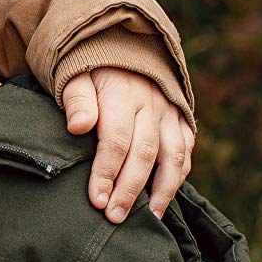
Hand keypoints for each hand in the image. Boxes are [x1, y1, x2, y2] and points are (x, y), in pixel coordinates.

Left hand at [60, 68, 194, 221]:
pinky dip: (179, 176)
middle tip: (115, 217)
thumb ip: (76, 100)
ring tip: (149, 218)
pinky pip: (186, 150)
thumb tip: (78, 126)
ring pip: (174, 155)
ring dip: (163, 190)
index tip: (97, 200)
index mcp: (122, 93)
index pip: (116, 139)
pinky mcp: (181, 118)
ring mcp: (170, 111)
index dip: (106, 172)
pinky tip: (165, 199)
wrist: (121, 44)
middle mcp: (151, 103)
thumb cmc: (90, 69)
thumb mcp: (75, 75)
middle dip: (130, 189)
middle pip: (145, 153)